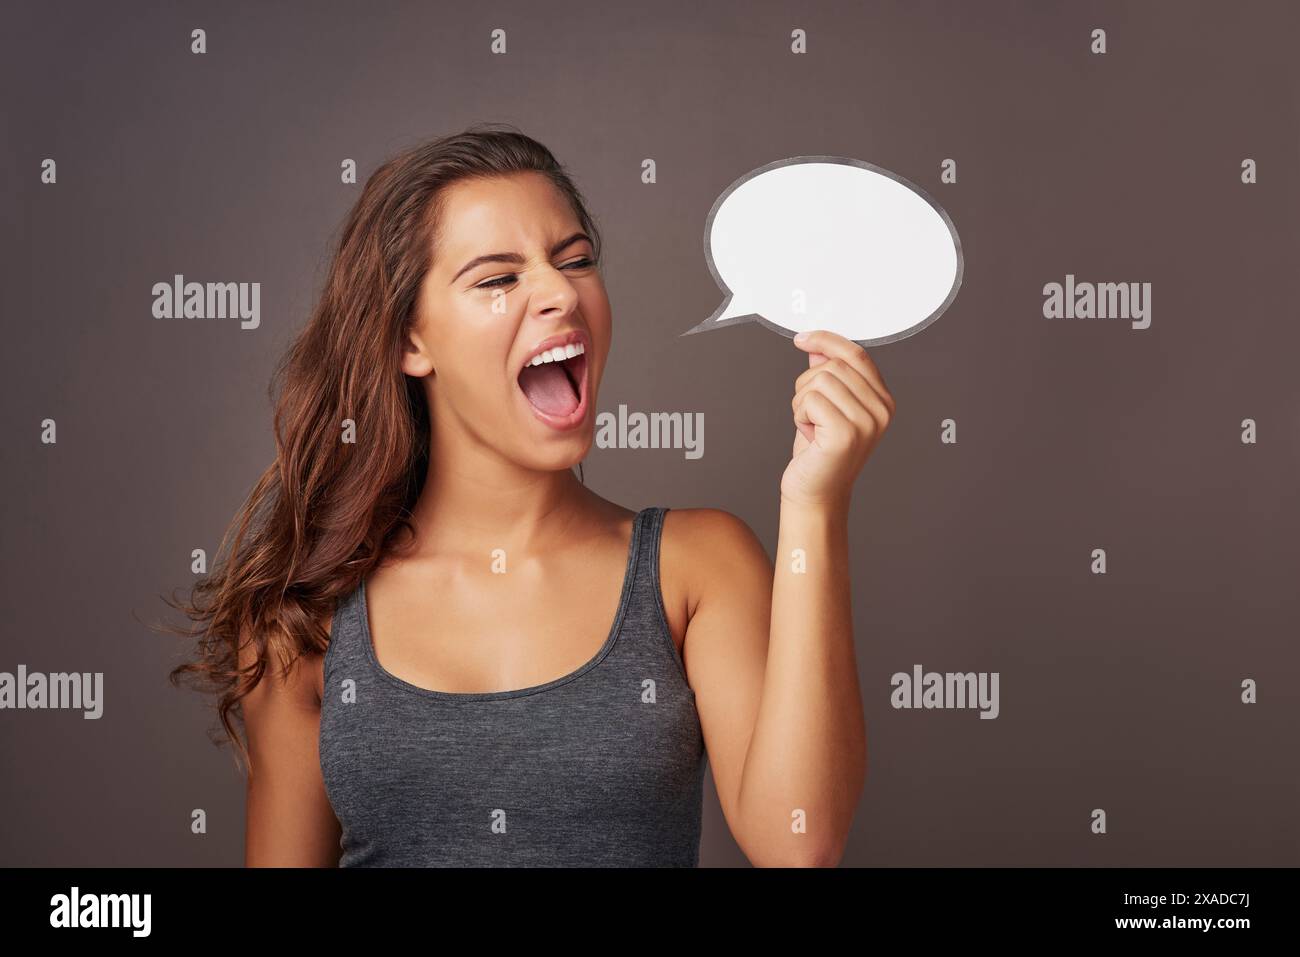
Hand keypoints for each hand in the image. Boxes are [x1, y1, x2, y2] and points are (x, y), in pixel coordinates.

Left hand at [781, 329, 895, 511]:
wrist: (814, 491)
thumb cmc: (819, 452)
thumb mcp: (824, 405)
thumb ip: (826, 374)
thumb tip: (818, 347)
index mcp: (882, 400)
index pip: (856, 354)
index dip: (827, 340)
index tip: (803, 339)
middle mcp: (880, 410)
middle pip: (832, 365)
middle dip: (808, 386)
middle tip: (810, 415)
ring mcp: (867, 422)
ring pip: (819, 380)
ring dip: (802, 403)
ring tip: (811, 426)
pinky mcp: (846, 433)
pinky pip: (810, 400)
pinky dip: (799, 415)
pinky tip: (809, 435)